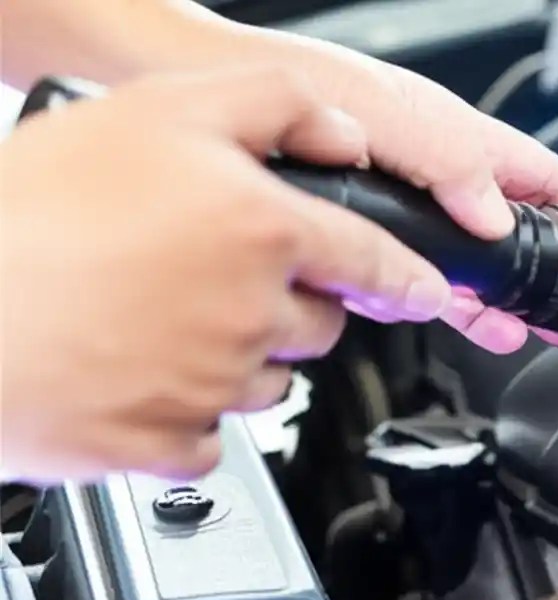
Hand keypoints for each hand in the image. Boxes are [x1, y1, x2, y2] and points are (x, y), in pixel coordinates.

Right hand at [0, 68, 451, 479]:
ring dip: (237, 356)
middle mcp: (253, 317)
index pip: (376, 263)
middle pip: (316, 324)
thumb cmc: (34, 210)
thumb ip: (273, 106)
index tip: (427, 294)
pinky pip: (208, 437)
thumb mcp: (161, 109)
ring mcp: (213, 388)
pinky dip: (186, 412)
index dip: (409, 278)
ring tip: (157, 319)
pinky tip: (134, 372)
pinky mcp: (165, 444)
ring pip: (267, 381)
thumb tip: (346, 134)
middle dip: (286, 303)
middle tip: (211, 277)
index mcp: (264, 234)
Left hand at [170, 14, 557, 352]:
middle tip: (551, 320)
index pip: (539, 176)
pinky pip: (403, 275)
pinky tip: (431, 313)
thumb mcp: (394, 117)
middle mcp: (432, 175)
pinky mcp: (359, 233)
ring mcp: (398, 206)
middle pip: (502, 234)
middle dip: (529, 278)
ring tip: (503, 332)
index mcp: (456, 137)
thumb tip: (497, 218)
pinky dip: (421, 299)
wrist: (215, 103)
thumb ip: (454, 162)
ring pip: (455, 263)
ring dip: (479, 300)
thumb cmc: (297, 85)